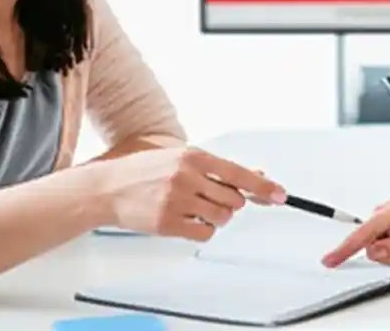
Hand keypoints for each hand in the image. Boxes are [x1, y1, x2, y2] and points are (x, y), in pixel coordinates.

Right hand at [100, 146, 286, 241]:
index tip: (281, 195)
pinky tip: (185, 220)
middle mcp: (186, 176)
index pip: (238, 173)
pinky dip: (202, 230)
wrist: (108, 188)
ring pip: (221, 218)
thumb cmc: (147, 171)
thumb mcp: (182, 158)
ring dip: (215, 217)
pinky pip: (204, 233)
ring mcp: (176, 200)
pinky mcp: (167, 223)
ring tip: (194, 207)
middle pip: (234, 200)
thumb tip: (257, 176)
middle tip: (210, 198)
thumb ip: (218, 169)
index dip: (262, 186)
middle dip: (229, 203)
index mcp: (192, 156)